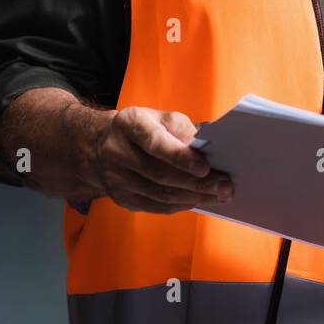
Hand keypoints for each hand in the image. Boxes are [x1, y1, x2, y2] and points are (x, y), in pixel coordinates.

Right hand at [88, 106, 233, 214]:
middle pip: (161, 174)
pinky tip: (198, 201)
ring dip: (194, 197)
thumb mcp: (158, 117)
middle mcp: (118, 153)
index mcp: (129, 125)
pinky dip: (181, 205)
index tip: (206, 167)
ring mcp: (117, 180)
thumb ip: (182, 128)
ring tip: (219, 196)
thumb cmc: (140, 129)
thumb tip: (207, 147)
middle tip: (225, 186)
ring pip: (160, 195)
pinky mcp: (122, 199)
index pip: (155, 143)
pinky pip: (155, 207)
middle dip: (198, 183)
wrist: (98, 147)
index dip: (181, 157)